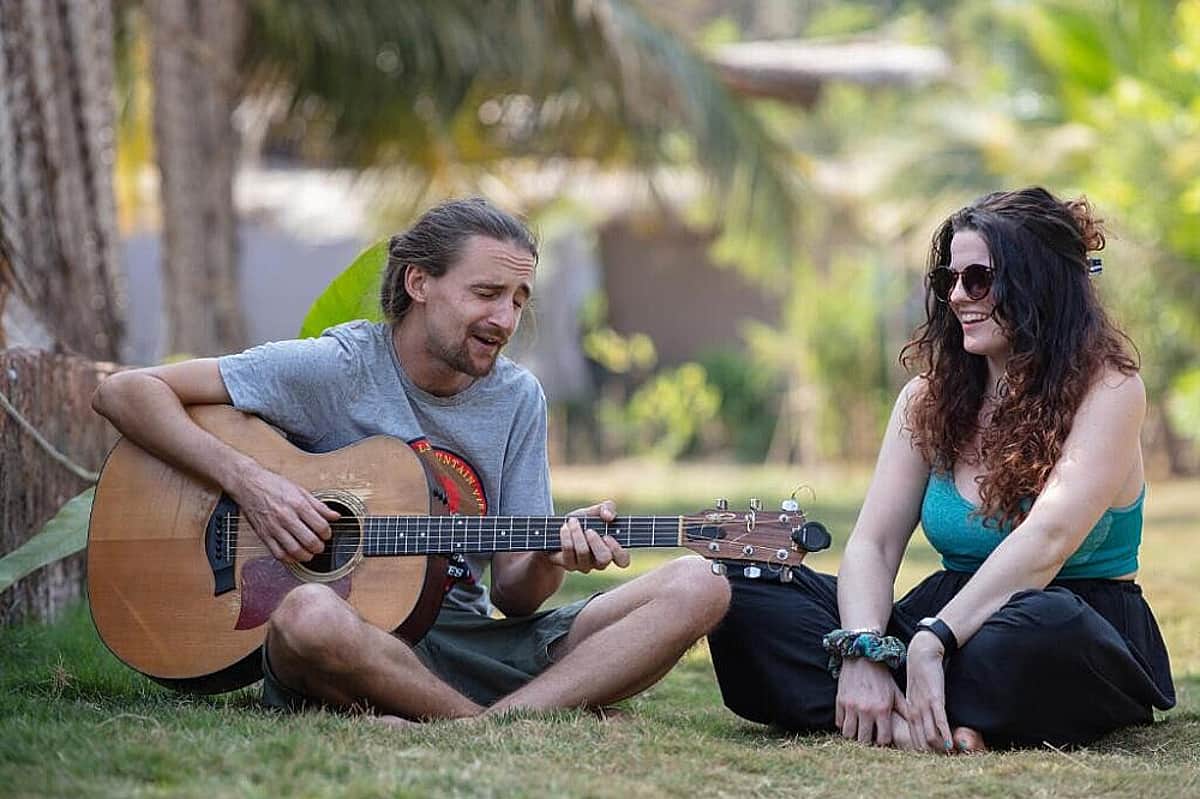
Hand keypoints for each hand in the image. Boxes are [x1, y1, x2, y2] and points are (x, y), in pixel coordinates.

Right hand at [231, 463, 338, 562]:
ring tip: (310, 553)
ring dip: (306, 556)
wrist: (248, 484)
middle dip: (319, 547)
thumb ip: (319, 505)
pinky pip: (277, 553)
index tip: (327, 534)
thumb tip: (335, 516)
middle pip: (309, 540)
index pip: (320, 525)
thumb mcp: (300, 490)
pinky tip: (294, 556)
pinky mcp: (263, 534)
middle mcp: (286, 517)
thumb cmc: (273, 485)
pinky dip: (288, 559)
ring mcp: (273, 527)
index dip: (327, 533)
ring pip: (294, 550)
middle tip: (320, 546)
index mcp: (297, 504)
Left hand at [546, 500, 629, 573]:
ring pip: (584, 553)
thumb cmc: (582, 521)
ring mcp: (584, 566)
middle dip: (596, 542)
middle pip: (604, 560)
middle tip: (589, 530)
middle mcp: (599, 562)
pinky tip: (564, 528)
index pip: (623, 560)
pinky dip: (566, 536)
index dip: (618, 550)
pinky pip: (569, 552)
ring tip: (573, 522)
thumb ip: (607, 508)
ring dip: (578, 533)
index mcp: (611, 550)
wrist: (558, 530)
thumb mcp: (595, 511)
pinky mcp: (569, 565)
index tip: (607, 536)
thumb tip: (609, 516)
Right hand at [835, 657, 906, 745]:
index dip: (883, 741)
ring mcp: (851, 706)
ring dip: (854, 734)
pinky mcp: (840, 701)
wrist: (862, 657)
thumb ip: (905, 710)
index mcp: (882, 709)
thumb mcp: (895, 692)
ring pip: (848, 733)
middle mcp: (866, 710)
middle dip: (867, 741)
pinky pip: (839, 722)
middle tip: (869, 736)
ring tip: (858, 730)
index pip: (882, 739)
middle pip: (863, 740)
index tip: (882, 737)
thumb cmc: (882, 676)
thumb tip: (918, 725)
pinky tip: (851, 719)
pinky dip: (844, 723)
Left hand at [905, 630, 952, 751]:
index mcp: (910, 712)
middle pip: (922, 742)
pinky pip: (940, 721)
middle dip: (933, 754)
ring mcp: (924, 707)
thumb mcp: (914, 695)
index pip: (914, 739)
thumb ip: (917, 710)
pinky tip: (951, 745)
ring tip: (951, 757)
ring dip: (941, 748)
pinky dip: (945, 735)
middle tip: (945, 762)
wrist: (921, 655)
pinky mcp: (936, 700)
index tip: (934, 761)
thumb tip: (923, 724)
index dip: (924, 752)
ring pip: (930, 735)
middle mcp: (915, 712)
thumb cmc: (919, 675)